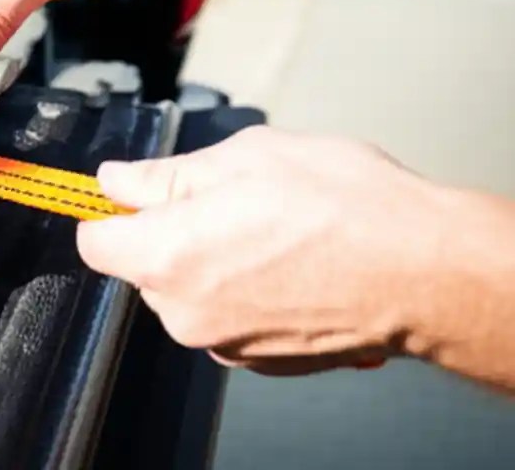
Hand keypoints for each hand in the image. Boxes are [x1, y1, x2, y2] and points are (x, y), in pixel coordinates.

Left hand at [76, 126, 455, 375]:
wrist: (424, 270)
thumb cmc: (342, 206)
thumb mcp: (242, 158)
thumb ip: (166, 175)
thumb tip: (116, 180)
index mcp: (165, 256)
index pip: (94, 241)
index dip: (111, 213)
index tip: (133, 195)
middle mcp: (183, 312)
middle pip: (144, 267)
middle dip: (172, 233)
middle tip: (230, 200)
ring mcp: (223, 342)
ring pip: (190, 291)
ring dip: (213, 262)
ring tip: (273, 230)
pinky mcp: (261, 360)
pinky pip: (230, 316)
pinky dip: (248, 292)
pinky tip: (293, 264)